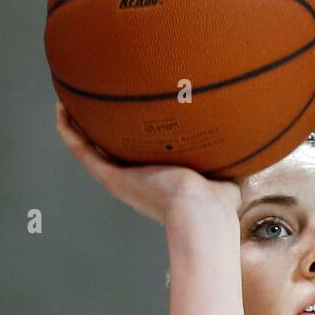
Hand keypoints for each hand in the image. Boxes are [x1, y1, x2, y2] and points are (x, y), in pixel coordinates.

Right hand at [53, 103, 240, 224]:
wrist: (202, 211)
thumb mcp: (225, 170)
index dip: (130, 137)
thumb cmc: (219, 200)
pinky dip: (70, 131)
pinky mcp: (112, 178)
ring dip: (76, 127)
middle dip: (100, 130)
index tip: (126, 118)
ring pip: (90, 150)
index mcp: (159, 179)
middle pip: (110, 151)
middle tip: (89, 107)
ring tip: (66, 103)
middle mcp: (136, 179)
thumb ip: (231, 154)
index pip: (139, 156)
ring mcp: (122, 179)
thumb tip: (252, 138)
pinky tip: (61, 109)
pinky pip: (83, 151)